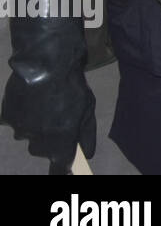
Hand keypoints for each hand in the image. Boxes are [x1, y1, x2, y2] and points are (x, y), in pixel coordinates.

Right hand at [0, 0, 96, 173]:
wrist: (46, 62)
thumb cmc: (72, 85)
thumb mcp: (88, 108)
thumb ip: (86, 134)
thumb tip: (87, 154)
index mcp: (60, 138)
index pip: (60, 163)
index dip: (63, 164)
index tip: (66, 162)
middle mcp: (37, 139)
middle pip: (42, 149)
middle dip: (49, 138)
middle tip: (57, 117)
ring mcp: (19, 128)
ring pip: (27, 135)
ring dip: (35, 125)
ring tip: (44, 103)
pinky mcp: (6, 117)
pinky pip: (15, 122)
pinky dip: (22, 114)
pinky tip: (30, 99)